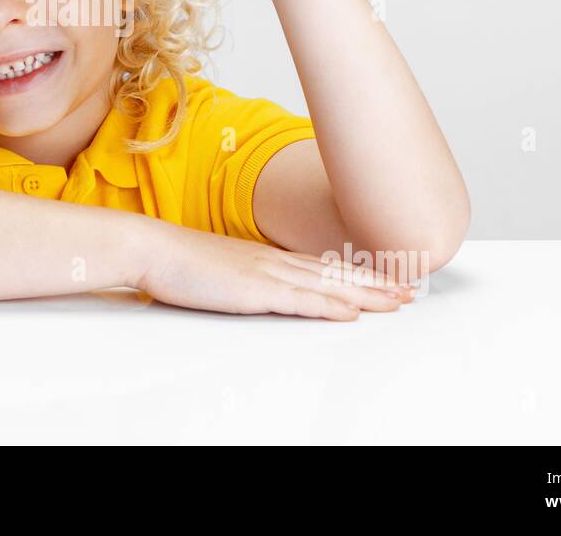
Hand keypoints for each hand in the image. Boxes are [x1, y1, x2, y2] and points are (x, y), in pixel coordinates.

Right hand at [134, 222, 415, 319]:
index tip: (384, 280)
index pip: (322, 266)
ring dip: (365, 294)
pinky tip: (350, 311)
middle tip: (408, 292)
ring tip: (396, 301)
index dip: (357, 274)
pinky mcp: (253, 290)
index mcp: (266, 257)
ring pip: (327, 285)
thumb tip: (263, 286)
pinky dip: (328, 305)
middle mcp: (273, 261)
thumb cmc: (178, 261)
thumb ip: (246, 276)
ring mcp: (266, 274)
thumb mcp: (221, 268)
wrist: (152, 248)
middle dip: (375, 284)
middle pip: (334, 274)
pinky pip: (299, 300)